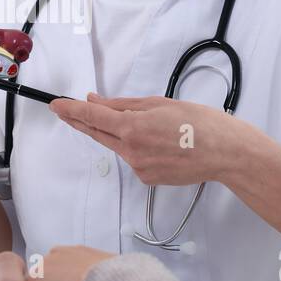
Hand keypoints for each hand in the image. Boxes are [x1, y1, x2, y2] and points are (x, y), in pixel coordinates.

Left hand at [49, 93, 245, 185]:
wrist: (225, 154)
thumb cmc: (199, 124)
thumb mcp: (159, 103)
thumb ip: (123, 105)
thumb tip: (97, 101)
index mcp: (133, 127)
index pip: (92, 117)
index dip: (71, 110)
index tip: (56, 105)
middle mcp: (130, 150)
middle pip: (97, 133)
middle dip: (80, 121)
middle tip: (65, 110)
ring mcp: (138, 168)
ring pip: (117, 145)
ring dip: (118, 133)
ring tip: (148, 124)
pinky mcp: (147, 179)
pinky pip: (133, 158)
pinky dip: (137, 148)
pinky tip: (161, 143)